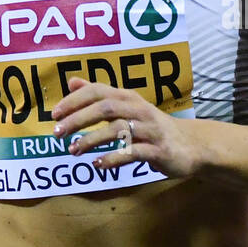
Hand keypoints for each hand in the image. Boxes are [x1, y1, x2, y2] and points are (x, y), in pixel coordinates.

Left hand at [51, 77, 202, 178]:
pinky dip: (113, 158)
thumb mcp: (128, 107)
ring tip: (74, 150)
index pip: (99, 91)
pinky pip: (133, 153)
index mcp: (129, 98)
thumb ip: (101, 95)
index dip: (75, 100)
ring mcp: (150, 130)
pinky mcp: (158, 150)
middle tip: (57, 132)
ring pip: (118, 130)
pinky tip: (98, 164)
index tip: (55, 114)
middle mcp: (140, 110)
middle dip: (78, 119)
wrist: (192, 145)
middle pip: (106, 108)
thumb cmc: (153, 126)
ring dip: (92, 139)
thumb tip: (72, 82)